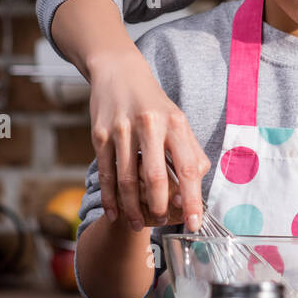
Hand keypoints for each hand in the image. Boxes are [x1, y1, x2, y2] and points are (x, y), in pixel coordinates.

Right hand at [87, 48, 207, 233]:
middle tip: (161, 223)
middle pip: (155, 177)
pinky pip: (105, 173)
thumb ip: (190, 151)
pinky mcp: (100, 135)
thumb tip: (197, 183)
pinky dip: (110, 197)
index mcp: (175, 123)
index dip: (192, 199)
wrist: (118, 72)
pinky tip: (115, 213)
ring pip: (127, 179)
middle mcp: (149, 125)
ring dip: (133, 208)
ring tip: (139, 224)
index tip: (194, 223)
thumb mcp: (178, 120)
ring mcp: (122, 131)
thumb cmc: (154, 103)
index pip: (187, 168)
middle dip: (159, 207)